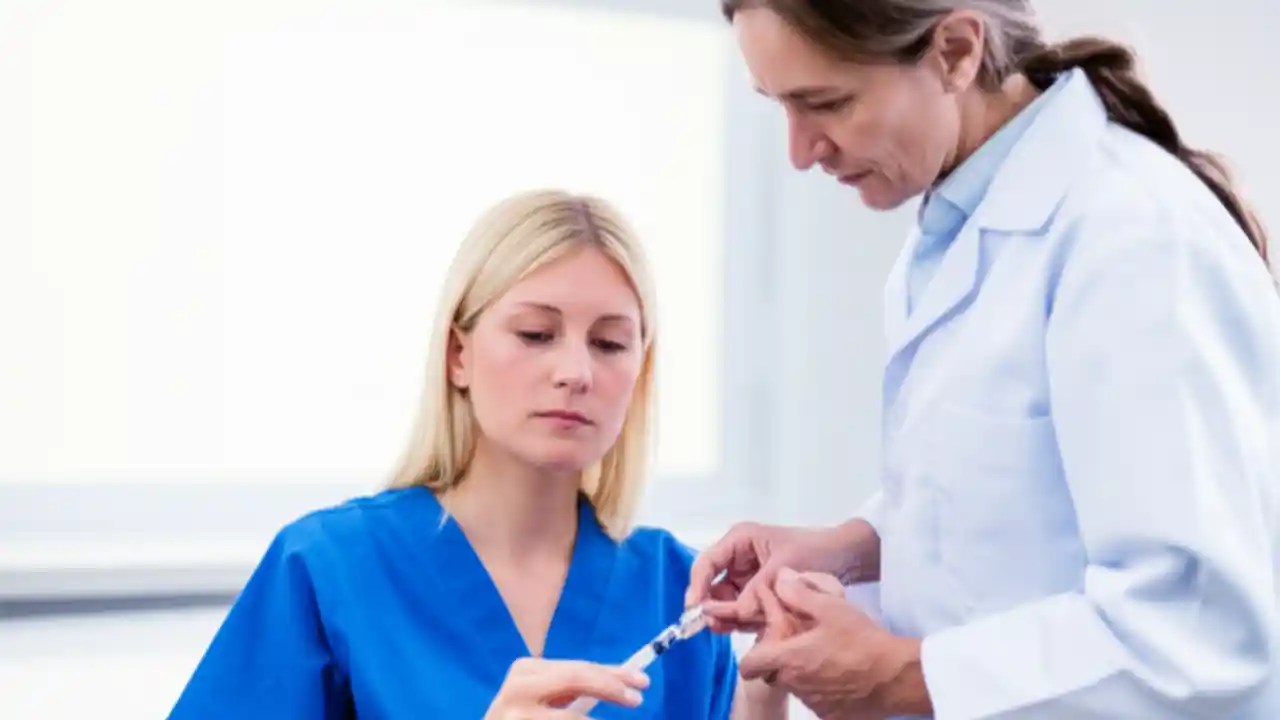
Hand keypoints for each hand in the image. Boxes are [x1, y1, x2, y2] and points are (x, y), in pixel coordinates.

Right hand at [483, 657, 649, 718]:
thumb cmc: (522, 717)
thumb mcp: (541, 697)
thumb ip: (570, 688)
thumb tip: (622, 683)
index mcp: (525, 671)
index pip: (578, 668)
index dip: (614, 674)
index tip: (641, 681)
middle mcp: (518, 690)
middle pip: (577, 679)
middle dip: (611, 688)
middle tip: (637, 698)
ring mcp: (517, 717)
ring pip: (573, 717)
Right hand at [686, 520, 876, 633]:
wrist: (846, 557)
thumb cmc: (814, 549)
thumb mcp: (785, 565)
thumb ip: (759, 588)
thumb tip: (739, 612)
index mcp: (739, 541)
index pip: (707, 562)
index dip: (697, 584)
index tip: (694, 607)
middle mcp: (738, 560)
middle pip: (713, 585)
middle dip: (711, 604)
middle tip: (713, 624)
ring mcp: (748, 579)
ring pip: (726, 601)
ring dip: (725, 615)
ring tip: (725, 628)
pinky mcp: (759, 596)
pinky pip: (743, 610)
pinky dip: (742, 620)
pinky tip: (742, 629)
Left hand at [740, 569, 930, 719]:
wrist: (896, 676)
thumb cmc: (862, 640)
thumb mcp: (830, 608)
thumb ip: (799, 593)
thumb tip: (780, 579)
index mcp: (789, 660)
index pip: (749, 666)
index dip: (751, 656)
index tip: (763, 646)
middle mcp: (796, 685)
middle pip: (772, 675)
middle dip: (778, 661)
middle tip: (797, 644)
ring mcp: (813, 703)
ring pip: (795, 687)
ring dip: (801, 674)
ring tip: (823, 655)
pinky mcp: (831, 715)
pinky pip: (816, 700)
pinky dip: (821, 688)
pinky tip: (839, 672)